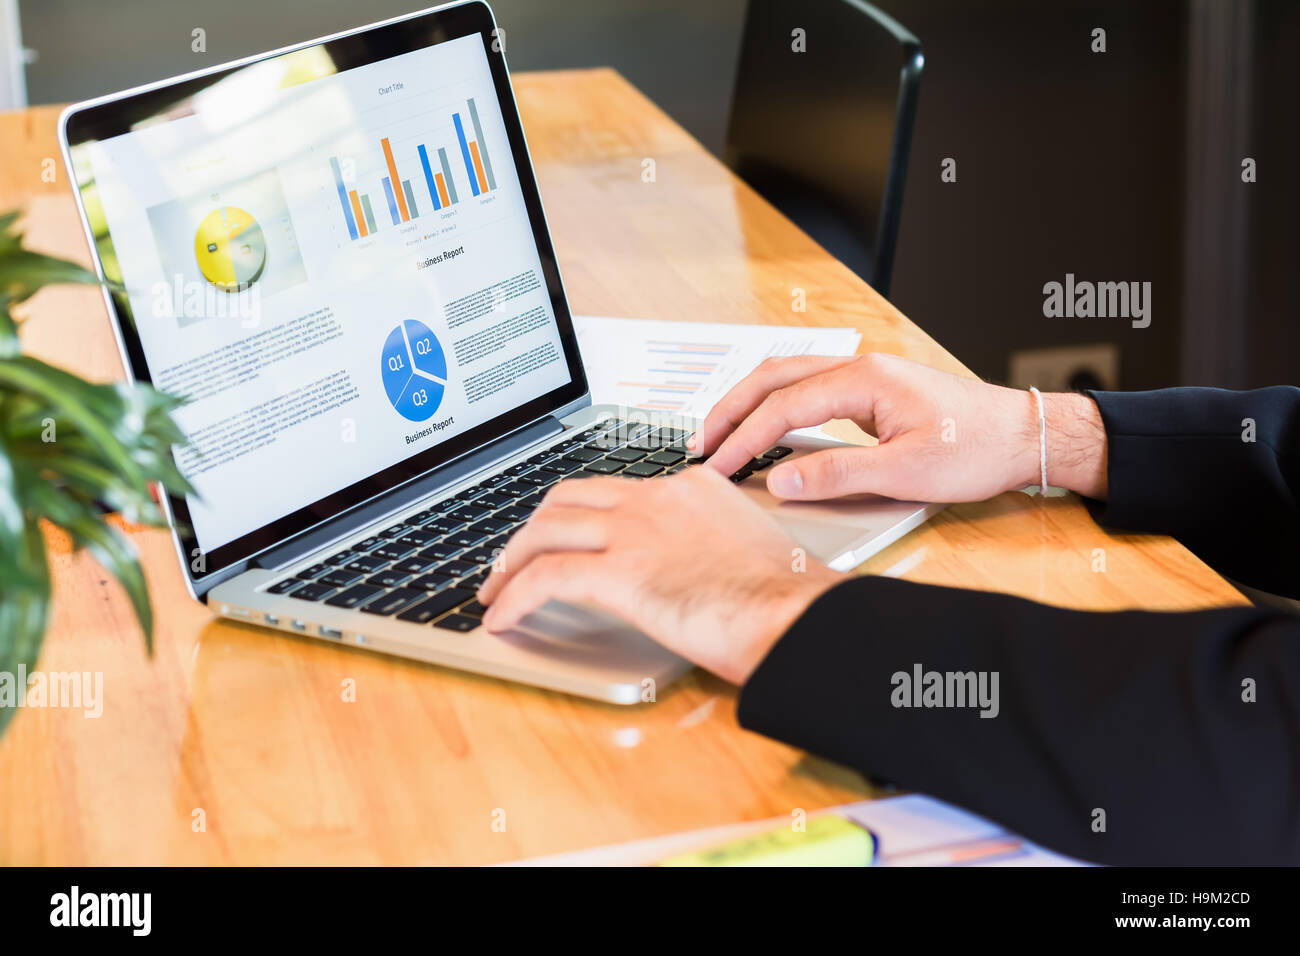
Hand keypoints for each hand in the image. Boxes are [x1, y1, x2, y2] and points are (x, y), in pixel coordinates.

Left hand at [477, 466, 843, 683]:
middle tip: (513, 561)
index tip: (561, 539)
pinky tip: (502, 618)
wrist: (796, 615)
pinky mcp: (621, 572)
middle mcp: (656, 498)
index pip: (613, 491)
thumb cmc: (786, 599)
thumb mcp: (747, 548)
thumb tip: (691, 572)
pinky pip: (544, 577)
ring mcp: (636, 531)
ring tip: (494, 592)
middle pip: (566, 499)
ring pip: (544, 531)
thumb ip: (709, 545)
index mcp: (689, 488)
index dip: (575, 517)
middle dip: (531, 530)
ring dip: (508, 563)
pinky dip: (513, 596)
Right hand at [690, 353, 1107, 501]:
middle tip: (699, 445)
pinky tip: (762, 426)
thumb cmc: (976, 449)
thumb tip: (780, 480)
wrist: (1022, 435)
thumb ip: (837, 475)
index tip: (717, 467)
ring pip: (786, 376)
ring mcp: (865, 374)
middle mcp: (860, 366)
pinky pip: (807, 387)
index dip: (744, 439)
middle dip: (730, 410)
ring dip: (748, 403)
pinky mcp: (870, 389)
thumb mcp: (905, 472)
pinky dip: (774, 405)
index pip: (784, 406)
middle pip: (773, 376)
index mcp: (865, 380)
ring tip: (718, 435)